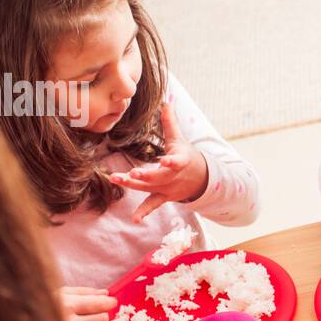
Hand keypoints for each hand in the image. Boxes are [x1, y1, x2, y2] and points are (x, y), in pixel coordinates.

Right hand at [59, 286, 116, 320]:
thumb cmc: (43, 307)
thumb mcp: (61, 294)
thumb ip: (84, 292)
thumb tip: (106, 294)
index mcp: (66, 307)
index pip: (98, 305)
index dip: (109, 303)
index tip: (112, 301)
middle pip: (102, 319)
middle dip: (100, 314)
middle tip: (92, 312)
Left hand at [109, 99, 209, 222]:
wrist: (202, 180)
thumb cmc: (187, 156)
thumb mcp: (180, 140)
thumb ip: (170, 122)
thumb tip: (166, 101)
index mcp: (180, 160)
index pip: (176, 161)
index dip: (171, 162)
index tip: (165, 161)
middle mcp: (173, 177)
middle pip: (159, 177)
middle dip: (146, 176)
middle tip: (133, 174)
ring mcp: (168, 188)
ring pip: (150, 188)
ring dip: (134, 185)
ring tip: (118, 179)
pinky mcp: (164, 197)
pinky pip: (153, 205)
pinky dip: (144, 212)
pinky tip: (134, 219)